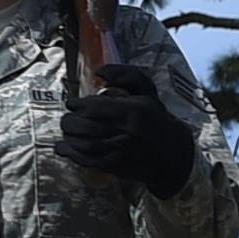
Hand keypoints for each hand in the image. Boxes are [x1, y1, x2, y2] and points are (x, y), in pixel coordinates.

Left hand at [58, 63, 197, 197]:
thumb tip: (99, 71)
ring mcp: (121, 151)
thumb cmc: (154, 118)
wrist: (173, 152)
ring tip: (67, 131)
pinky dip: (71, 154)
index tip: (72, 104)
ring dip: (69, 138)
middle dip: (69, 121)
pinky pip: (87, 161)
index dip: (76, 105)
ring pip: (84, 144)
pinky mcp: (116, 166)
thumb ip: (125, 75)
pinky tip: (65, 148)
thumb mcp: (146, 92)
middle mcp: (127, 131)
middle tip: (67, 118)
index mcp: (132, 110)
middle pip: (85, 126)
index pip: (93, 107)